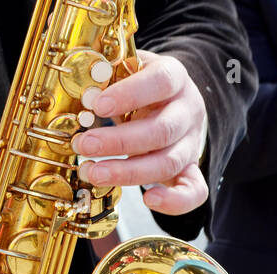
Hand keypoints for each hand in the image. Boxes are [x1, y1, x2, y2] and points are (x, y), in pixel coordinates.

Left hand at [72, 50, 208, 215]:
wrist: (169, 101)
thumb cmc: (139, 86)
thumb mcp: (127, 68)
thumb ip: (109, 74)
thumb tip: (81, 88)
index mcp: (175, 77)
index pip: (161, 82)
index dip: (130, 94)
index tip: (98, 106)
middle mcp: (187, 111)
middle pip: (162, 130)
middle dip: (119, 142)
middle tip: (83, 145)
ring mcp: (191, 143)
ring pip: (168, 162)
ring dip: (128, 172)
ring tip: (92, 172)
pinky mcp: (191, 169)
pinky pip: (195, 191)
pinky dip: (175, 201)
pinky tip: (148, 200)